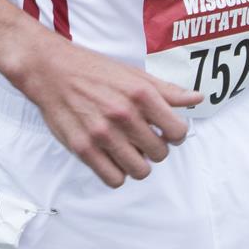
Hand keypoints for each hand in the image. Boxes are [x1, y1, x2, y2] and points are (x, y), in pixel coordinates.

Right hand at [13, 33, 201, 187]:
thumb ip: (167, 90)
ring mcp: (102, 133)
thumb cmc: (94, 70)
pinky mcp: (83, 148)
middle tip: (143, 139)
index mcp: (141, 94)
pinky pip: (114, 179)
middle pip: (160, 154)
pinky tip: (112, 158)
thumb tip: (197, 98)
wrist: (51, 70)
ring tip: (128, 150)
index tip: (165, 130)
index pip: (178, 132)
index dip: (175, 134)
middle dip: (155, 148)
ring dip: (138, 164)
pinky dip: (117, 173)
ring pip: (140, 171)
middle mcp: (124, 114)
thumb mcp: (134, 74)